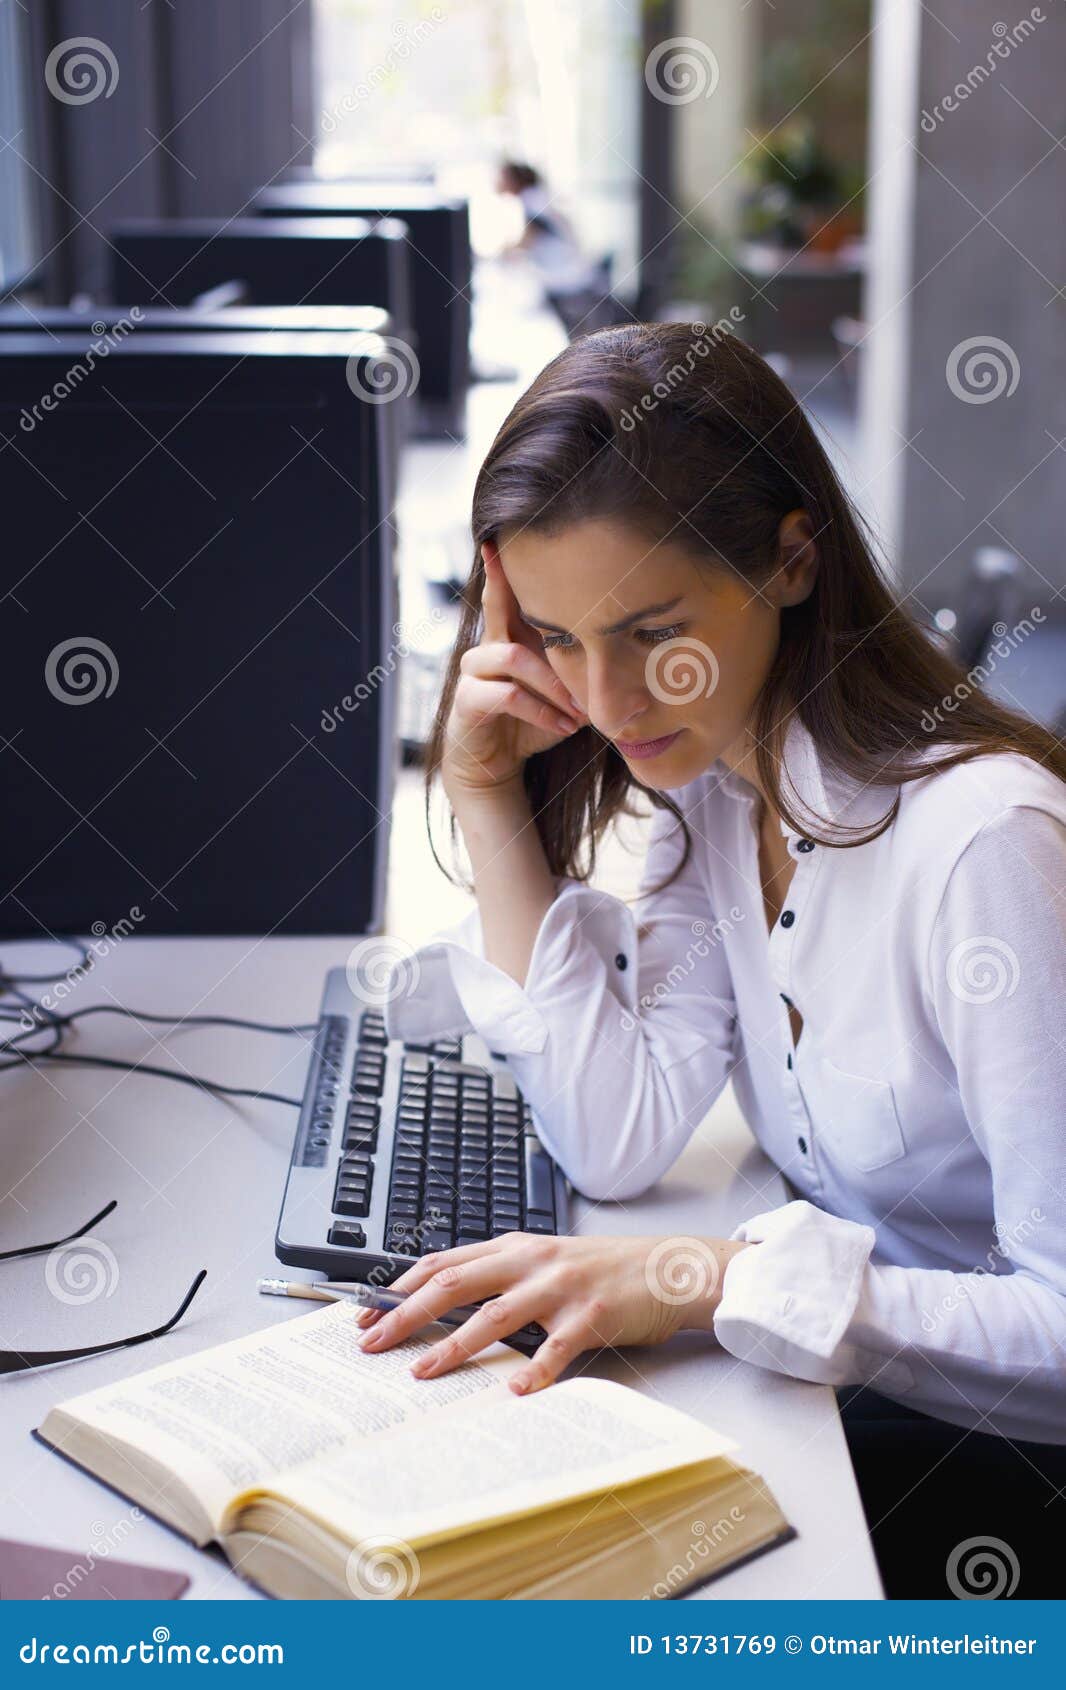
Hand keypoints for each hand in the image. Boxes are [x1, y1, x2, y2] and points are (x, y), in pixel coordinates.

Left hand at [355, 1232, 749, 1393]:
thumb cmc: (603, 1271)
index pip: (443, 1262)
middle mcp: (531, 1261)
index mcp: (515, 1248)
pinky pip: (555, 1348)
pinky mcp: (590, 1315)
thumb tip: (444, 1310)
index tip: (365, 1314)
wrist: (667, 1268)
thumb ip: (502, 1277)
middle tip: (373, 1342)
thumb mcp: (545, 1261)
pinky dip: (532, 1371)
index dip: (400, 1287)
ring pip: (494, 1315)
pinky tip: (513, 1392)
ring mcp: (560, 1287)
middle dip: (407, 1314)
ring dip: (453, 1346)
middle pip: (455, 1283)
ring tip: (423, 1370)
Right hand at [441, 542, 586, 798]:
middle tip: (556, 589)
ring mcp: (473, 673)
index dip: (507, 564)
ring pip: (512, 656)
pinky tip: (565, 725)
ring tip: (579, 708)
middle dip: (520, 590)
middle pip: (499, 605)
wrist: (496, 766)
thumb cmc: (533, 722)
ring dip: (553, 682)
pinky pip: (507, 695)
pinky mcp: (466, 702)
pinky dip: (541, 710)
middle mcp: (487, 647)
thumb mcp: (566, 692)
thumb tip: (640, 659)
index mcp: (511, 636)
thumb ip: (585, 671)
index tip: (506, 534)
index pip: (508, 592)